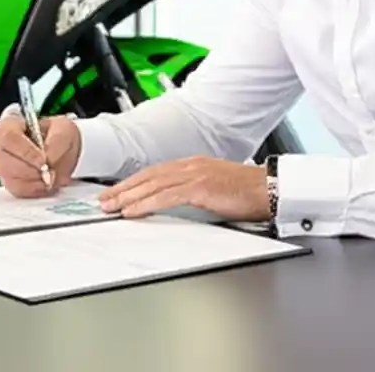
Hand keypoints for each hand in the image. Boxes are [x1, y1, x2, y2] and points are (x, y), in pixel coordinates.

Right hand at [0, 113, 81, 197]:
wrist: (63, 149)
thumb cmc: (58, 134)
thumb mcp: (63, 129)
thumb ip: (57, 142)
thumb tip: (48, 161)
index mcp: (10, 126)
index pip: (8, 138)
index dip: (25, 151)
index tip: (43, 160)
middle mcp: (1, 146)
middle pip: (5, 162)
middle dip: (31, 170)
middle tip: (49, 172)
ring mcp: (3, 166)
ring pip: (10, 178)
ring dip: (34, 181)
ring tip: (50, 177)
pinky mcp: (10, 182)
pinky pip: (17, 190)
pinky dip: (34, 190)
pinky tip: (45, 185)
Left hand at [99, 156, 269, 221]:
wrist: (271, 189)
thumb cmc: (248, 192)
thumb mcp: (214, 188)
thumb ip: (193, 192)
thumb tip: (175, 202)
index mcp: (193, 165)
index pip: (154, 173)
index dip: (133, 183)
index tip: (117, 192)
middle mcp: (190, 165)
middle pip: (148, 176)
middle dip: (123, 189)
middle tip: (103, 200)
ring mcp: (195, 174)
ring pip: (152, 185)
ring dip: (128, 197)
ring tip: (111, 207)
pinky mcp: (200, 187)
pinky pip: (166, 196)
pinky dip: (146, 203)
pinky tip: (133, 211)